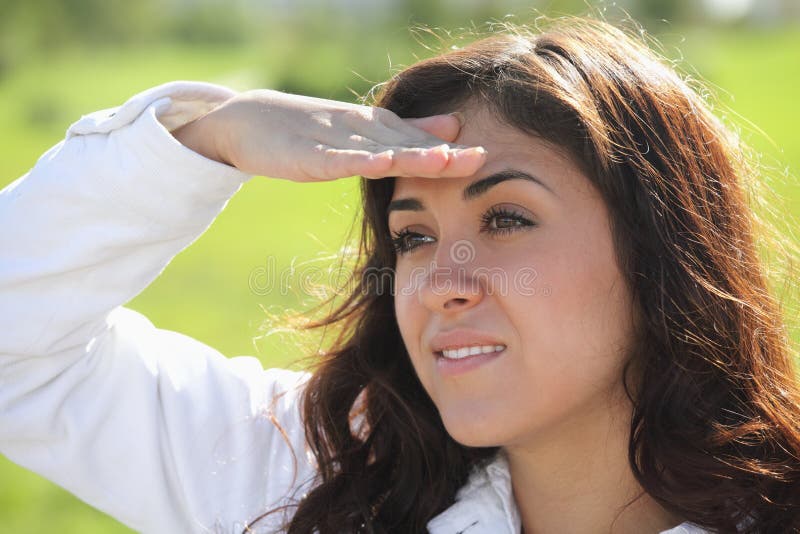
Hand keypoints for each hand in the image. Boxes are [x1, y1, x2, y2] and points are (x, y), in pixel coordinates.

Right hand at [172, 89, 485, 180]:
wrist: (250, 121)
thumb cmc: (309, 131)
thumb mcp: (364, 132)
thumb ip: (408, 132)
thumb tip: (455, 129)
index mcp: (376, 131)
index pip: (419, 143)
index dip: (452, 152)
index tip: (490, 159)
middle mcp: (361, 132)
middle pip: (407, 144)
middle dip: (443, 154)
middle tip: (480, 159)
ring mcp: (334, 143)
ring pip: (377, 149)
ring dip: (411, 154)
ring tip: (444, 159)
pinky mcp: (308, 156)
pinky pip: (335, 160)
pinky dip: (357, 160)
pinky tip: (379, 161)